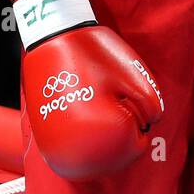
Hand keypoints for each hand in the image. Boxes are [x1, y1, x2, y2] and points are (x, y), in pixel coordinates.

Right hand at [12, 0, 164, 179]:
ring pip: (88, 157)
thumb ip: (151, 105)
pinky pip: (67, 149)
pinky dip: (80, 141)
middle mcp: (76, 146)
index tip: (135, 105)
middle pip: (112, 157)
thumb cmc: (96, 53)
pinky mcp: (42, 134)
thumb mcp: (135, 75)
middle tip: (121, 108)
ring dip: (101, 143)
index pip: (136, 146)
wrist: (52, 35)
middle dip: (122, 136)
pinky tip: (86, 120)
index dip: (142, 124)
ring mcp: (55, 143)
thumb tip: (150, 123)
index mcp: (105, 133)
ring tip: (104, 114)